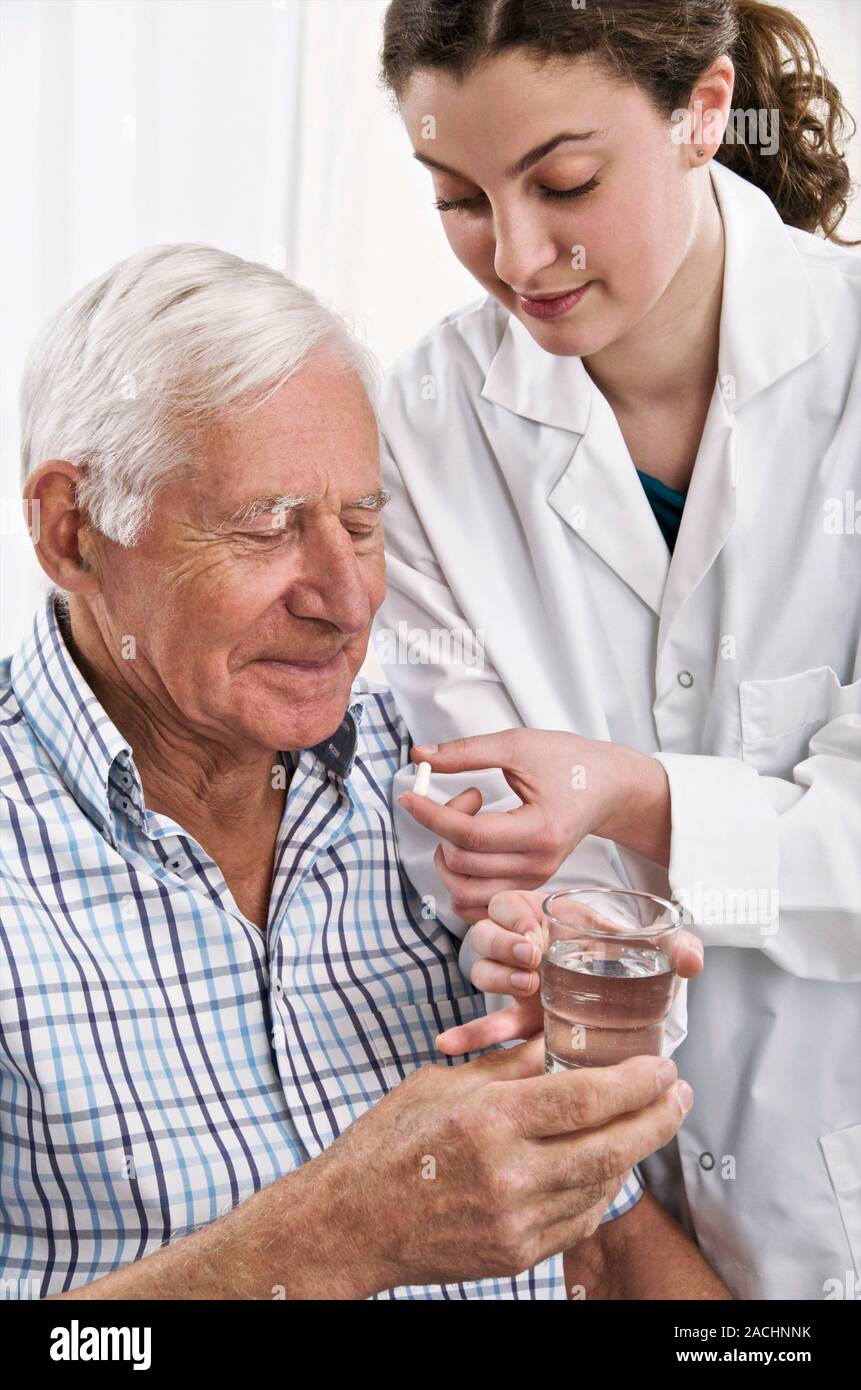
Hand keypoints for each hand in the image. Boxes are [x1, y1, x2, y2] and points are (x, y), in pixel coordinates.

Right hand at [323, 1034, 692, 1292]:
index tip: (662, 1066)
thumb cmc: (389, 1143)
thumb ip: (510, 1066)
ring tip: (648, 1123)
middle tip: (680, 1095)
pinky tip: (608, 1164)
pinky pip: (579, 1219)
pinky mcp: (516, 1253)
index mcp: (489, 1120)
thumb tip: (561, 1040)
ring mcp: (516, 1222)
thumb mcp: (445, 1084)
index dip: (635, 1081)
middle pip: (609, 1145)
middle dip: (656, 1118)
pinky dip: (600, 1188)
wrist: (350, 1222)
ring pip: (601, 1184)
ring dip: (633, 1152)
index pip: (586, 1097)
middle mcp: (509, 1175)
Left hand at [397, 729, 671, 922]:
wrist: (610, 788)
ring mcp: (535, 880)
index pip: (469, 835)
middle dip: (443, 827)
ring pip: (465, 891)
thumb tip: (419, 758)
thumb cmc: (571, 762)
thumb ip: (467, 752)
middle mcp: (539, 864)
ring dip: (447, 855)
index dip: (431, 815)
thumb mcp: (519, 745)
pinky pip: (480, 901)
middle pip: (463, 864)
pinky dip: (460, 878)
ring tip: (466, 821)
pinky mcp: (529, 885)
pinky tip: (468, 845)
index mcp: (540, 830)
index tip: (408, 795)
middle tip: (465, 795)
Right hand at [436, 889, 703, 1055]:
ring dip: (496, 981)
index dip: (514, 916)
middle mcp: (522, 945)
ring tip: (525, 992)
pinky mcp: (516, 1018)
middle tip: (532, 962)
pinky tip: (449, 1046)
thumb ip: (674, 949)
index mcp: (545, 916)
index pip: (509, 903)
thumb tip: (692, 959)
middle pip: (486, 935)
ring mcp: (514, 981)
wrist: (629, 996)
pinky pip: (483, 1022)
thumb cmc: (630, 961)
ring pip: (482, 972)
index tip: (535, 934)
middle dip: (504, 947)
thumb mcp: (651, 948)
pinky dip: (466, 1033)